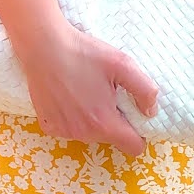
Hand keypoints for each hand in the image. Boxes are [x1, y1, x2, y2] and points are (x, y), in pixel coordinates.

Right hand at [22, 20, 159, 154]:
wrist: (43, 46)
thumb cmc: (83, 53)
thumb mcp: (123, 64)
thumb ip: (145, 90)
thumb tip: (150, 111)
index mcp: (104, 122)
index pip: (133, 147)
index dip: (139, 133)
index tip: (133, 115)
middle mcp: (83, 133)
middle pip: (110, 138)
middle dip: (113, 121)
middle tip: (106, 93)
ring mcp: (63, 131)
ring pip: (89, 134)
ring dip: (92, 119)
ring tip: (85, 90)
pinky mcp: (48, 125)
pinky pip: (69, 128)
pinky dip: (72, 117)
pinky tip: (68, 95)